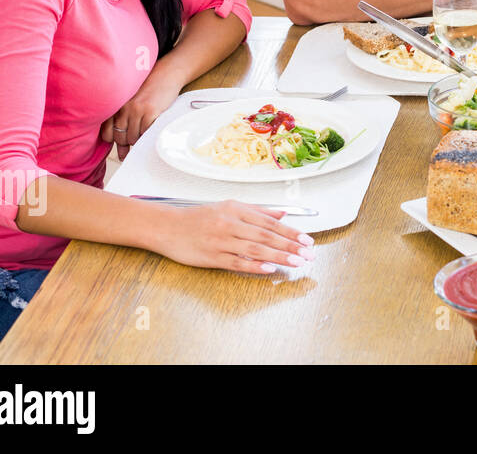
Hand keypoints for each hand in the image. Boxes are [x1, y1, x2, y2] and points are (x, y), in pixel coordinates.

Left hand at [99, 65, 184, 160]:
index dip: (115, 140)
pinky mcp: (150, 112)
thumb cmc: (149, 90)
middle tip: (135, 142)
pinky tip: (152, 129)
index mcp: (115, 105)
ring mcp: (136, 110)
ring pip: (132, 138)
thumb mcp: (131, 102)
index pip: (106, 133)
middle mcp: (122, 108)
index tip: (122, 142)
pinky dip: (148, 135)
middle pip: (119, 138)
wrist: (166, 75)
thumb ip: (122, 120)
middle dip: (127, 143)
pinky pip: (145, 133)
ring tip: (145, 132)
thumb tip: (121, 152)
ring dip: (139, 140)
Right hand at [152, 200, 314, 273]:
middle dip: (290, 245)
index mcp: (236, 210)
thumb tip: (283, 215)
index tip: (307, 239)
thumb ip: (257, 211)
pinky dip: (254, 265)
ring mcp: (220, 241)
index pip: (270, 222)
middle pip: (266, 236)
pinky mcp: (211, 257)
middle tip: (309, 253)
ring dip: (278, 256)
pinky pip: (236, 262)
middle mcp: (230, 224)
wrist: (167, 227)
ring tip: (297, 262)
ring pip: (255, 249)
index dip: (290, 232)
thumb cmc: (199, 218)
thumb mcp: (229, 208)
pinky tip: (269, 269)